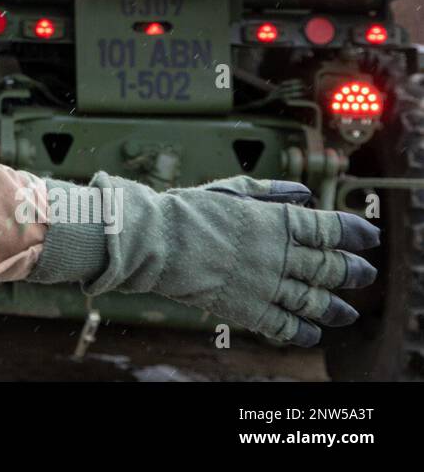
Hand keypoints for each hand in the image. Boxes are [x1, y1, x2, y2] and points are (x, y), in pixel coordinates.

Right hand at [88, 173, 377, 345]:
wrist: (155, 242)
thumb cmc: (188, 210)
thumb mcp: (232, 189)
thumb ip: (271, 192)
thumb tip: (305, 194)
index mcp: (277, 221)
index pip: (330, 228)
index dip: (354, 232)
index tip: (368, 237)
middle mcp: (280, 255)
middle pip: (329, 267)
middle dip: (352, 272)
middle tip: (364, 275)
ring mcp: (266, 284)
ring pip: (313, 300)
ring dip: (334, 308)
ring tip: (345, 313)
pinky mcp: (248, 309)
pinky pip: (285, 326)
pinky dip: (302, 332)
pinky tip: (311, 334)